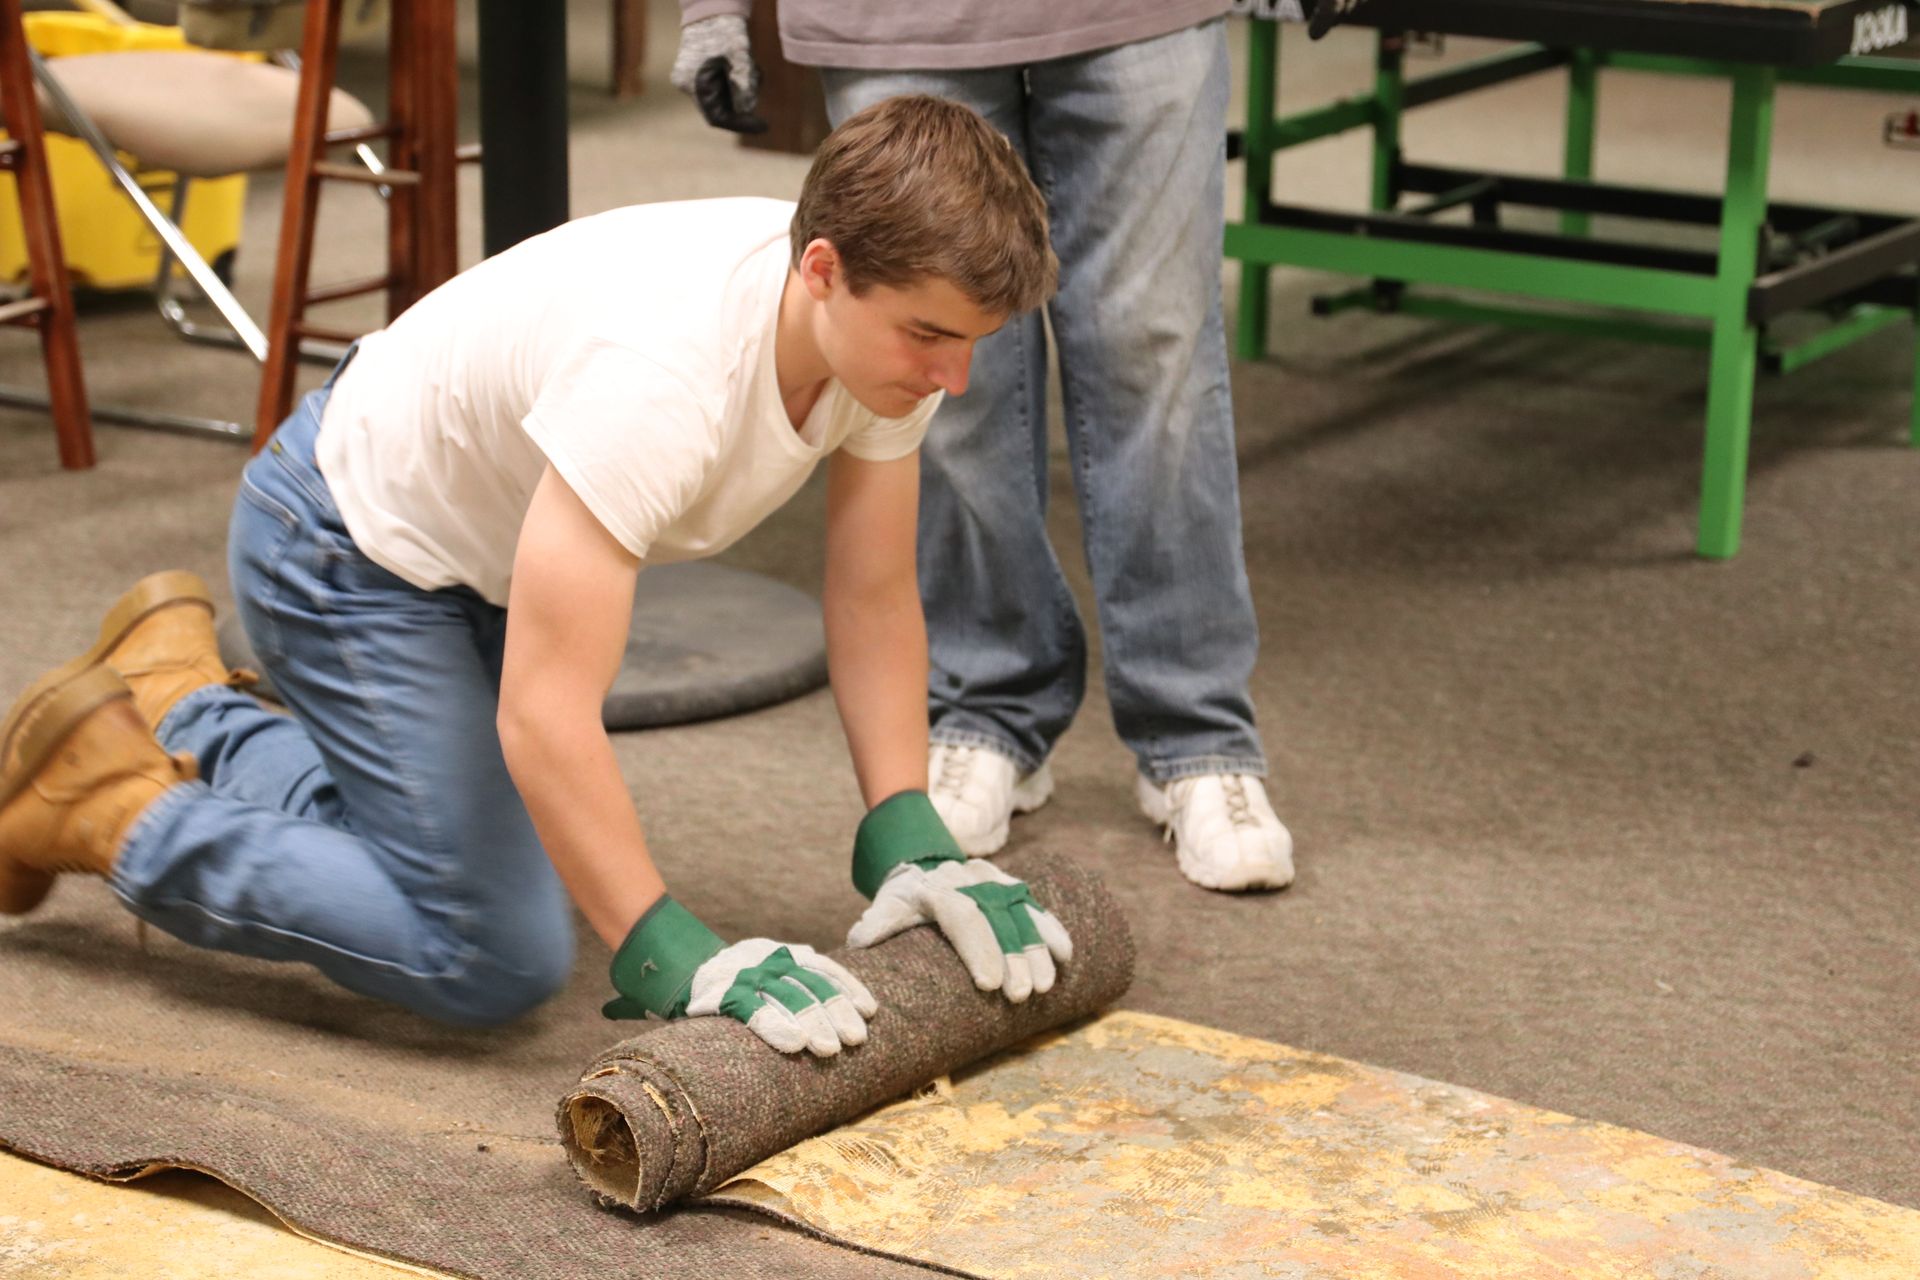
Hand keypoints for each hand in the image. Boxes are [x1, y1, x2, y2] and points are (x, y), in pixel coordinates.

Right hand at [604, 896, 875, 1055]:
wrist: (676, 969)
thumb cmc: (732, 983)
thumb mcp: (766, 974)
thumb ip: (795, 984)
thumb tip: (844, 1013)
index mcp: (780, 953)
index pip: (822, 967)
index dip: (847, 988)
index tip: (870, 1011)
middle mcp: (764, 958)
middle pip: (809, 983)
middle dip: (835, 1011)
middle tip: (856, 1039)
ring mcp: (742, 974)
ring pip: (785, 997)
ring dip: (812, 1023)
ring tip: (831, 1049)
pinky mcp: (719, 994)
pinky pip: (752, 1011)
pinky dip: (776, 1027)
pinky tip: (795, 1044)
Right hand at [670, 15, 767, 134]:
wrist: (711, 9)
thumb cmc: (725, 29)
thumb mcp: (740, 55)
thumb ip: (743, 84)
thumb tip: (746, 110)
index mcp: (693, 82)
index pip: (717, 118)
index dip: (741, 124)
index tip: (764, 126)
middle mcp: (686, 85)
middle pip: (721, 108)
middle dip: (744, 100)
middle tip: (756, 80)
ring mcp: (689, 80)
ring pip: (722, 98)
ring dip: (741, 88)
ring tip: (751, 66)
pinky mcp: (697, 74)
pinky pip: (719, 88)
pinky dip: (735, 82)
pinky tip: (745, 65)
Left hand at [847, 790, 1072, 1002]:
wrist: (924, 864)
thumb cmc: (903, 899)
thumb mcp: (887, 907)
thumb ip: (876, 923)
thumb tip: (859, 939)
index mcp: (938, 888)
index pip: (963, 917)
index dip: (979, 950)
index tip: (989, 985)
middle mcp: (969, 880)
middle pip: (997, 919)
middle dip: (1013, 958)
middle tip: (1022, 996)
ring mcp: (994, 880)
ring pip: (1020, 913)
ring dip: (1036, 950)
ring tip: (1045, 986)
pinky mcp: (1012, 886)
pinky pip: (1035, 907)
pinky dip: (1051, 930)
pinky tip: (1065, 956)